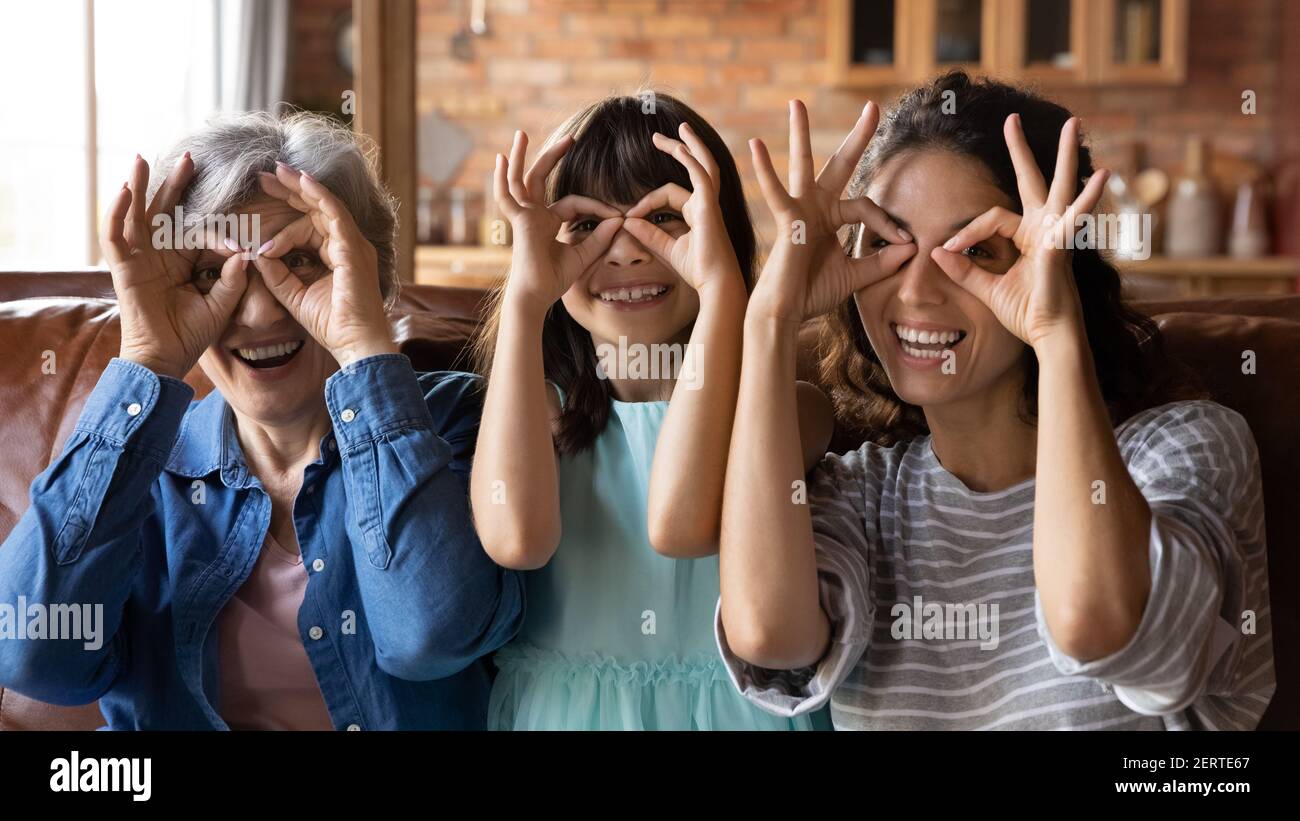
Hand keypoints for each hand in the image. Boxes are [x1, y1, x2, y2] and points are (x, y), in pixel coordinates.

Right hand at [104, 154, 248, 378]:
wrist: (165, 359)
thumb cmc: (189, 336)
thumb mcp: (220, 305)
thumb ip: (232, 281)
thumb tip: (245, 255)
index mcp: (181, 261)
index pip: (196, 232)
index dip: (217, 232)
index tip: (238, 241)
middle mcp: (158, 255)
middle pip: (164, 212)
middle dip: (175, 184)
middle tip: (188, 157)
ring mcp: (139, 259)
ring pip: (135, 215)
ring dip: (139, 186)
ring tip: (141, 158)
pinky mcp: (123, 268)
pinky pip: (114, 236)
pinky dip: (117, 213)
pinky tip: (124, 191)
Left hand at [255, 163, 396, 365]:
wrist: (354, 343)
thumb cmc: (331, 325)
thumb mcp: (294, 294)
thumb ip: (276, 273)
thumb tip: (255, 252)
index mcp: (338, 255)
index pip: (310, 226)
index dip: (284, 218)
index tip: (257, 221)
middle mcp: (349, 246)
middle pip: (318, 208)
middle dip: (291, 190)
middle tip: (265, 175)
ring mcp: (354, 245)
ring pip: (324, 206)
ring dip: (300, 187)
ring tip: (276, 172)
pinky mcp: (353, 249)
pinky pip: (334, 213)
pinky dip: (317, 195)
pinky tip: (301, 181)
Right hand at [494, 131, 623, 314]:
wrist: (537, 296)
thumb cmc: (555, 280)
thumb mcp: (584, 255)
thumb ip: (601, 236)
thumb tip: (620, 219)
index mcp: (547, 222)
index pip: (573, 203)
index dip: (597, 207)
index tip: (618, 214)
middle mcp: (533, 215)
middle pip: (541, 178)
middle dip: (554, 156)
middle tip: (571, 138)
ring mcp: (524, 216)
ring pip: (521, 180)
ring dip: (522, 156)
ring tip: (521, 133)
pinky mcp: (519, 221)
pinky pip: (508, 196)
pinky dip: (502, 179)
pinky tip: (502, 159)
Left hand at [620, 123, 741, 293]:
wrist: (716, 285)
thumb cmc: (698, 271)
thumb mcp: (668, 250)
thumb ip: (649, 235)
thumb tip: (627, 223)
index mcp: (699, 212)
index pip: (670, 194)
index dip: (647, 202)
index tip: (629, 216)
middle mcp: (706, 204)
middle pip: (695, 166)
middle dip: (679, 148)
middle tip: (658, 136)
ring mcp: (710, 203)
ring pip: (702, 164)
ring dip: (689, 145)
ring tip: (677, 128)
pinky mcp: (710, 207)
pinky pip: (701, 176)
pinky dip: (690, 161)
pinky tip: (678, 148)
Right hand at [748, 100, 913, 322]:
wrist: (787, 313)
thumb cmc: (813, 294)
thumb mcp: (856, 275)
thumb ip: (881, 262)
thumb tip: (910, 247)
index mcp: (832, 218)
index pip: (868, 207)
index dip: (889, 223)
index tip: (905, 243)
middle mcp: (816, 207)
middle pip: (841, 165)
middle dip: (858, 137)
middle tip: (872, 107)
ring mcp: (799, 209)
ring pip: (803, 164)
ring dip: (800, 132)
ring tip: (796, 103)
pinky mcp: (786, 219)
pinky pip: (776, 191)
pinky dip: (764, 170)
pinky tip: (755, 146)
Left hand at [931, 115, 1108, 348]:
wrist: (1049, 336)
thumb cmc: (1026, 313)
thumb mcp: (987, 288)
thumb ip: (964, 269)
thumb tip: (936, 252)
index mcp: (1027, 235)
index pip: (991, 218)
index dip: (966, 232)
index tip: (947, 249)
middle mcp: (1044, 228)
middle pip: (1032, 180)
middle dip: (1021, 150)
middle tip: (1012, 119)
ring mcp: (1057, 234)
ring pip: (1060, 186)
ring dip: (1066, 155)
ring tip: (1074, 124)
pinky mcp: (1063, 247)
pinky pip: (1073, 220)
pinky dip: (1087, 199)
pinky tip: (1101, 176)